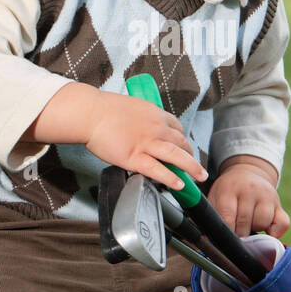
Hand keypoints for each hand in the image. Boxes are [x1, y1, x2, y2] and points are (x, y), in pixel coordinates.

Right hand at [84, 95, 207, 192]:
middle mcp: (156, 128)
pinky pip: (157, 170)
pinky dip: (171, 178)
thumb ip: (144, 118)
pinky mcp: (134, 157)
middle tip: (196, 166)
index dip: (184, 140)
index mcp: (156, 114)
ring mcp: (147, 143)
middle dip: (192, 156)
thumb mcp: (134, 107)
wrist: (90, 113)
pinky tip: (179, 184)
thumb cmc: (105, 110)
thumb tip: (146, 126)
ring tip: (200, 177)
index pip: (178, 128)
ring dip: (192, 168)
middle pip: (182, 143)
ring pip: (177, 156)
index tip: (185, 148)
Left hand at [205, 163, 290, 238]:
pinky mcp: (278, 203)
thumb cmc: (227, 192)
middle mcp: (249, 190)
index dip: (226, 233)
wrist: (246, 173)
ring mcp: (266, 196)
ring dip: (255, 230)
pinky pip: (283, 223)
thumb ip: (210, 216)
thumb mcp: (214, 197)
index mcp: (229, 189)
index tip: (224, 239)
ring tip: (248, 226)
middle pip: (245, 223)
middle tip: (234, 233)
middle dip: (239, 234)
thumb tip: (209, 239)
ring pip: (263, 223)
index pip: (228, 218)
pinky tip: (267, 231)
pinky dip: (276, 232)